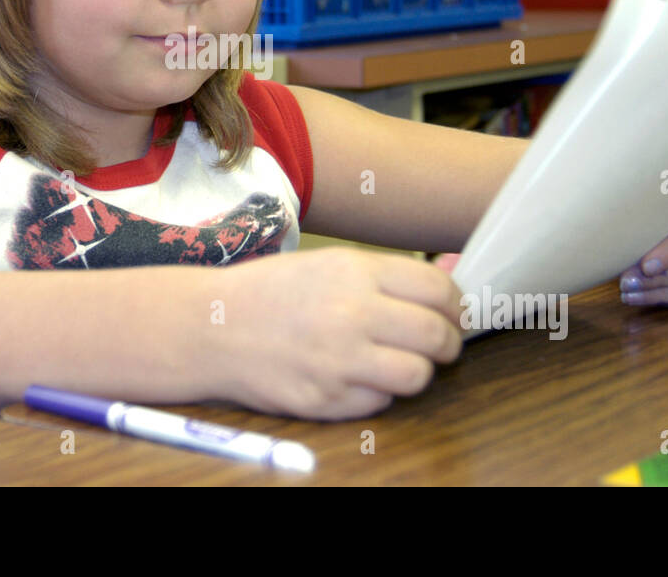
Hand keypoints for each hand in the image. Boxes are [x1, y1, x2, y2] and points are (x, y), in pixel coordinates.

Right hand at [212, 248, 462, 419]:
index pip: (437, 289)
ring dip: (416, 371)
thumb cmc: (271, 293)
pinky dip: (376, 393)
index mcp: (354, 271)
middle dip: (447, 343)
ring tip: (398, 363)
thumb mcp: (327, 265)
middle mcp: (352, 313)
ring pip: (417, 375)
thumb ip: (384, 278)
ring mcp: (339, 360)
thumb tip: (449, 290)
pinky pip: (379, 402)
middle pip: (435, 335)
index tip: (453, 314)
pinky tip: (356, 377)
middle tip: (438, 345)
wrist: (211, 327)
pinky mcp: (326, 398)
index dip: (456, 305)